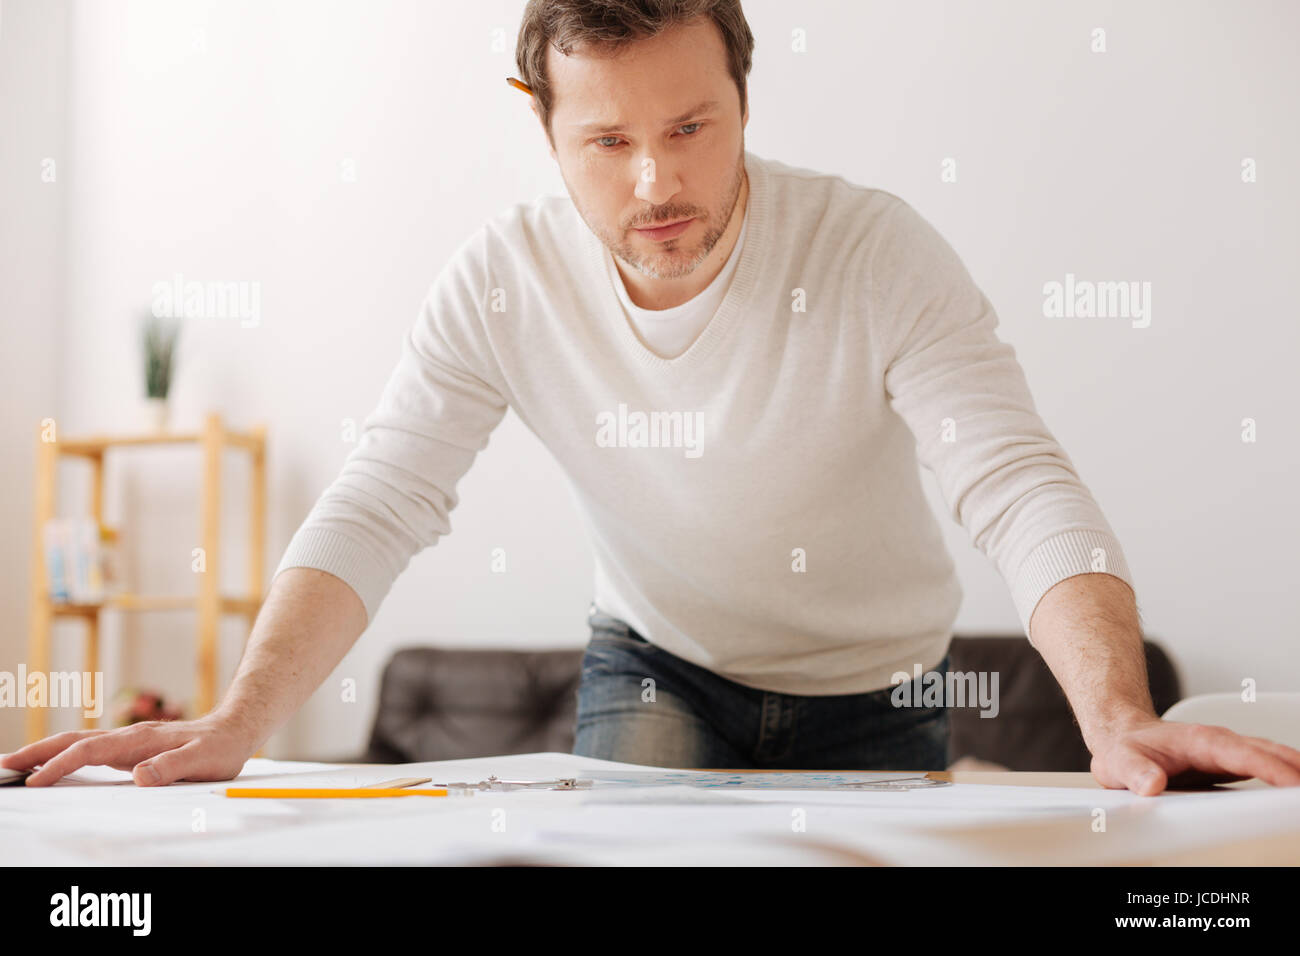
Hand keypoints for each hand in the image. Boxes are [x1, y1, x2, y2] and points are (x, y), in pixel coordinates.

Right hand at [0, 711, 257, 786]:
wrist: (236, 728)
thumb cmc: (221, 747)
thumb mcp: (203, 760)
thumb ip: (172, 767)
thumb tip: (140, 777)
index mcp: (140, 740)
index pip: (89, 751)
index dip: (60, 765)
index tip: (34, 781)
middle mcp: (130, 736)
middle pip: (74, 740)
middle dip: (37, 752)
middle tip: (5, 765)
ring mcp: (129, 740)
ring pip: (79, 741)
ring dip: (47, 751)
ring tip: (17, 763)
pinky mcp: (132, 746)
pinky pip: (91, 747)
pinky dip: (66, 753)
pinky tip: (55, 763)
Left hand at [1089, 717, 1299, 794]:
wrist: (1121, 734)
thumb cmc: (1123, 747)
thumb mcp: (1119, 761)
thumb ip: (1135, 772)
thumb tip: (1152, 785)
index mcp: (1199, 740)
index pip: (1242, 754)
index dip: (1271, 769)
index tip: (1294, 783)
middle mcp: (1220, 743)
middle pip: (1269, 753)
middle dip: (1296, 770)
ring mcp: (1227, 753)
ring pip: (1271, 757)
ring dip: (1295, 772)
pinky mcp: (1229, 764)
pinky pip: (1264, 767)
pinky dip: (1285, 776)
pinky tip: (1293, 793)